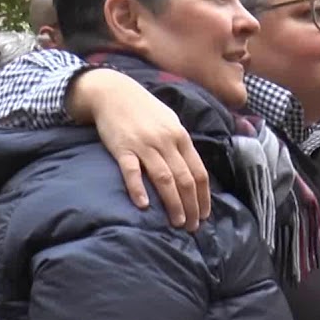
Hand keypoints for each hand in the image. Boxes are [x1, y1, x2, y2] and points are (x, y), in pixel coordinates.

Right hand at [67, 69, 210, 230]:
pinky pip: (132, 171)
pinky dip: (138, 189)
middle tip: (192, 227)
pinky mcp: (122, 148)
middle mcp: (166, 142)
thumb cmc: (145, 110)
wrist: (114, 92)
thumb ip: (181, 145)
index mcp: (181, 137)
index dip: (204, 196)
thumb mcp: (170, 122)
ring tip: (177, 222)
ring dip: (173, 203)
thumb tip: (192, 171)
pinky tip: (144, 206)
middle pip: (185, 179)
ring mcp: (144, 145)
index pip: (199, 172)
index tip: (205, 215)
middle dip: (192, 206)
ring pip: (164, 179)